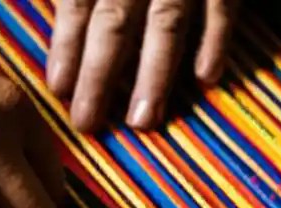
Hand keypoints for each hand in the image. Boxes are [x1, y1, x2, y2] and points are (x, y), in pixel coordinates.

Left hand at [47, 0, 240, 131]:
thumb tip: (57, 10)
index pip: (77, 3)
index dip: (65, 46)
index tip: (57, 89)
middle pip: (114, 23)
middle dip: (99, 75)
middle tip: (87, 122)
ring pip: (166, 24)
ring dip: (153, 75)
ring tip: (143, 120)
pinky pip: (223, 8)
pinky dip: (216, 42)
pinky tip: (206, 78)